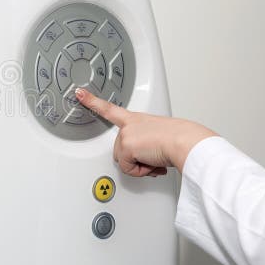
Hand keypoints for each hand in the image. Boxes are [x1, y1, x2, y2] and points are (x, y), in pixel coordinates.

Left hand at [75, 88, 216, 176]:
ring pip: (123, 160)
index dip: (92, 101)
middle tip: (153, 155)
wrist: (185, 142)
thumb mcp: (159, 136)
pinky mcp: (126, 147)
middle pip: (120, 150)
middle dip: (135, 158)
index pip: (110, 109)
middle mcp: (129, 125)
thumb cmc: (179, 139)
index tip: (79, 93)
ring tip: (155, 158)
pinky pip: (128, 169)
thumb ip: (146, 142)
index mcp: (136, 119)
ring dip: (140, 166)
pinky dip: (141, 171)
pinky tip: (153, 163)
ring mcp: (126, 135)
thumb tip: (150, 159)